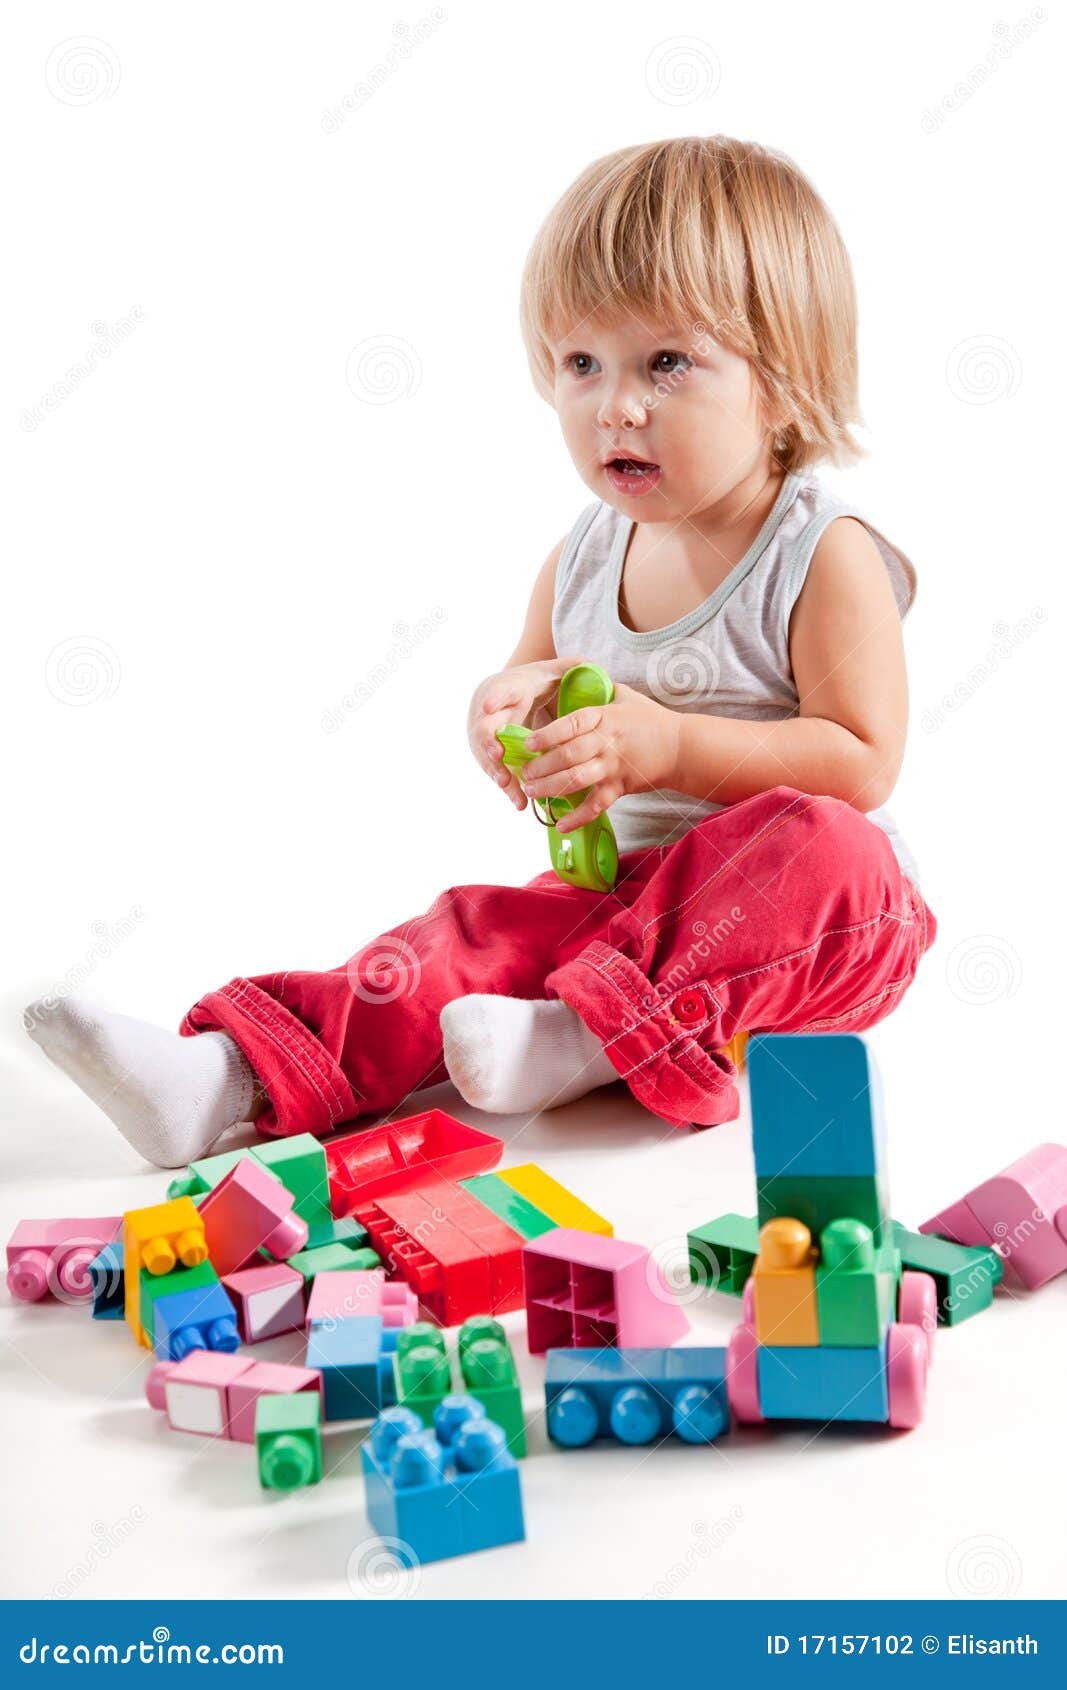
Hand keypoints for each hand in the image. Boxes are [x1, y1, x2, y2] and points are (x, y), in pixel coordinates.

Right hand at [468, 658, 582, 810]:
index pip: (498, 691)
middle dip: (488, 742)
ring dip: (496, 771)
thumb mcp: (550, 672)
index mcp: (507, 689)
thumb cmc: (533, 684)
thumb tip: (593, 666)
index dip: (494, 699)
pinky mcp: (489, 756)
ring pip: (487, 756)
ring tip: (507, 783)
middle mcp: (489, 714)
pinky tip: (519, 803)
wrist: (506, 695)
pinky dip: (508, 788)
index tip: (490, 706)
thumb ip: (570, 668)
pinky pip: (497, 773)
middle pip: (483, 728)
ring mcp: (485, 736)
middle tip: (497, 755)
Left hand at [521, 683, 680, 830]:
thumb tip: (580, 672)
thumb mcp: (625, 696)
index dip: (548, 734)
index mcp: (605, 718)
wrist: (681, 747)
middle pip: (568, 756)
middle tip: (524, 772)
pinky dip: (578, 817)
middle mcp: (607, 743)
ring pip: (577, 780)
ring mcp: (613, 767)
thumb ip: (601, 688)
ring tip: (532, 791)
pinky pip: (596, 806)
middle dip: (542, 766)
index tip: (529, 742)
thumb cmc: (651, 720)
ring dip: (551, 788)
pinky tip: (561, 824)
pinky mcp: (620, 787)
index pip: (571, 725)